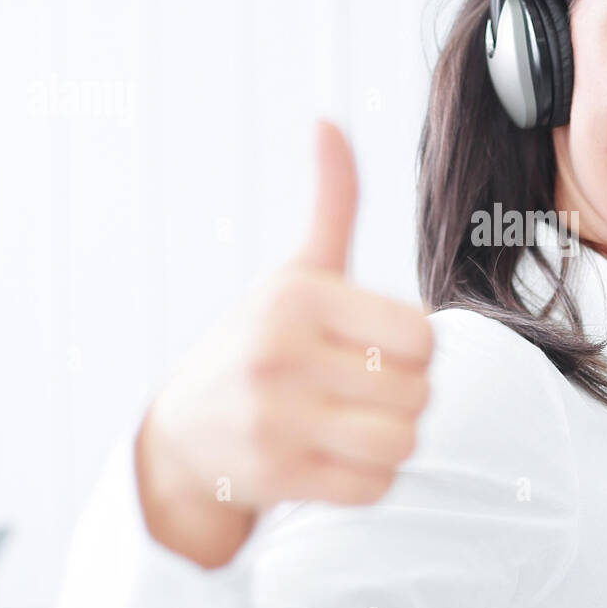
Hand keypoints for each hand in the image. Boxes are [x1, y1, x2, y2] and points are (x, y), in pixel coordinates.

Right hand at [135, 118, 433, 567]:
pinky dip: (368, 479)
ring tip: (357, 424)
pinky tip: (336, 458)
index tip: (381, 348)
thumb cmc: (261, 340)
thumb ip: (330, 201)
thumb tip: (328, 119)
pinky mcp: (274, 478)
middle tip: (367, 390)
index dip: (415, 347)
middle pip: (418, 392)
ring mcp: (272, 420)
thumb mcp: (296, 270)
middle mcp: (278, 354)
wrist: (184, 431)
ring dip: (392, 441)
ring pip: (401, 443)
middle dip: (405, 395)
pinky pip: (373, 488)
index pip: (422, 335)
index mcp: (297, 296)